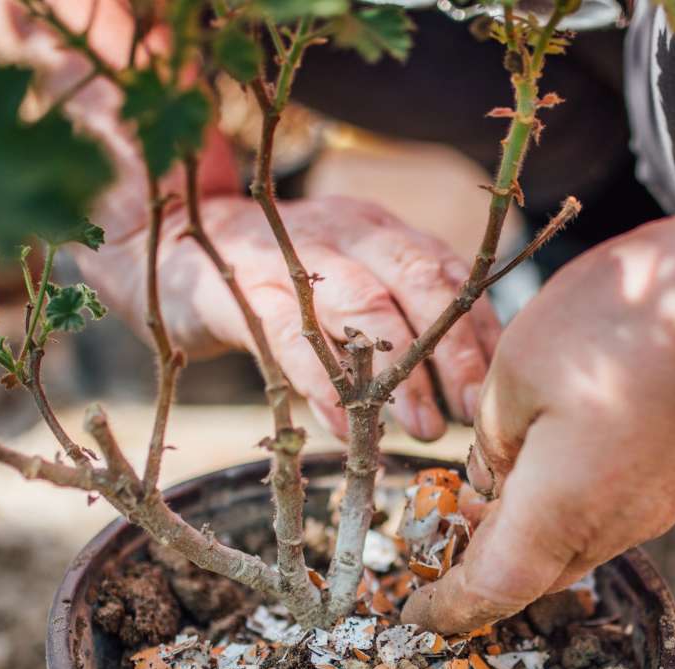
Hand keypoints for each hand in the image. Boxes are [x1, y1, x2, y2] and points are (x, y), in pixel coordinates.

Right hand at [82, 194, 500, 439]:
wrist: (174, 251)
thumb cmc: (286, 283)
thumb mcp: (355, 286)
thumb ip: (410, 321)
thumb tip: (476, 387)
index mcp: (385, 233)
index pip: (450, 278)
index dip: (479, 336)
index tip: (500, 396)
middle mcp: (346, 234)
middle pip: (416, 284)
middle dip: (451, 353)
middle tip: (472, 415)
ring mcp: (291, 257)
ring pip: (358, 307)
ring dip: (395, 373)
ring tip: (421, 429)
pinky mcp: (237, 288)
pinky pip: (286, 335)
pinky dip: (319, 382)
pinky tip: (343, 426)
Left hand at [402, 205, 674, 633]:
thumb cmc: (624, 324)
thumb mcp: (517, 369)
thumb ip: (489, 439)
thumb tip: (488, 475)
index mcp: (555, 517)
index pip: (488, 592)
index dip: (445, 608)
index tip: (414, 614)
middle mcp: (609, 529)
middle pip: (530, 576)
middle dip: (480, 567)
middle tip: (439, 537)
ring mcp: (655, 507)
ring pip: (570, 546)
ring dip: (523, 533)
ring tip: (484, 491)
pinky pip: (606, 515)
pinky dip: (563, 508)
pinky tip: (546, 461)